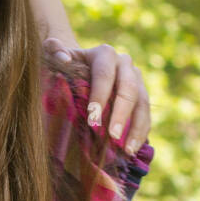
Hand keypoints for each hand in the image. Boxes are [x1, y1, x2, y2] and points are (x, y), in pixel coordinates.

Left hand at [43, 38, 150, 154]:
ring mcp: (136, 80)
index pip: (105, 74)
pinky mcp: (141, 96)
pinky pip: (146, 114)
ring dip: (136, 127)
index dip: (100, 96)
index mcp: (105, 54)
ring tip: (128, 150)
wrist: (79, 66)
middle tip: (112, 136)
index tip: (92, 119)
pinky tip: (131, 150)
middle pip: (128, 88)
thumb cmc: (63, 64)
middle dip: (121, 114)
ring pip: (142, 102)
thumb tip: (63, 59)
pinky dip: (141, 132)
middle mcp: (125, 64)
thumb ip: (53, 50)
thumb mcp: (54, 54)